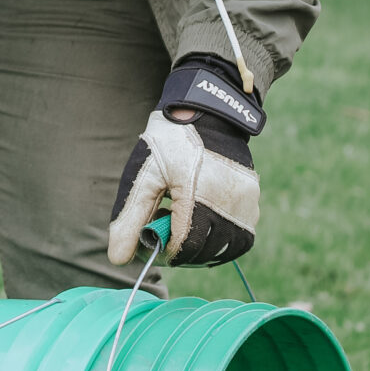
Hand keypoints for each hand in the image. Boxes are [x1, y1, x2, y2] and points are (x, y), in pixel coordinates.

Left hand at [108, 58, 264, 269]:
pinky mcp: (253, 201)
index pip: (184, 247)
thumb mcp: (144, 176)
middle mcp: (229, 202)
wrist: (206, 111)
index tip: (151, 240)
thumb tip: (117, 260)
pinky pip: (240, 238)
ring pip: (224, 250)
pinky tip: (201, 222)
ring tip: (181, 219)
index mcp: (199, 194)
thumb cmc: (170, 141)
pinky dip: (220, 241)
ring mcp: (246, 203)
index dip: (164, 252)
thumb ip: (131, 218)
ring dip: (200, 248)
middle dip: (179, 249)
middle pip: (203, 252)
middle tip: (163, 225)